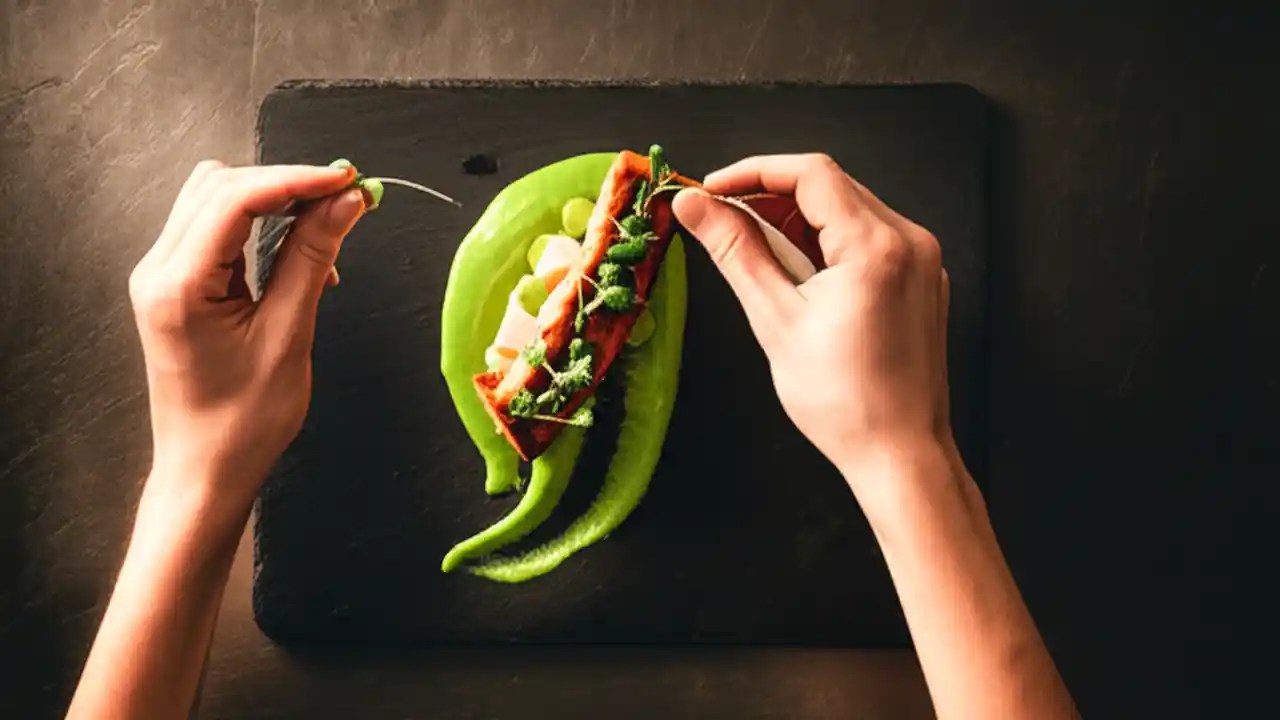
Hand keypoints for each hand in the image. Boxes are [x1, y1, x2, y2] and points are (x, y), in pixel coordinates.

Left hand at [128, 162, 364, 511]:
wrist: (207, 470)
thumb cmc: (242, 423)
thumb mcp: (288, 336)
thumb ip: (312, 259)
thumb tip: (345, 203)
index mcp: (177, 284)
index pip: (235, 198)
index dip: (296, 179)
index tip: (348, 180)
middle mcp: (159, 270)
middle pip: (221, 186)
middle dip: (287, 183)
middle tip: (347, 197)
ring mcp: (164, 275)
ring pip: (217, 199)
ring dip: (275, 201)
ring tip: (328, 223)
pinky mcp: (179, 284)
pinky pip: (219, 230)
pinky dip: (262, 225)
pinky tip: (301, 251)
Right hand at [673, 154, 951, 484]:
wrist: (900, 453)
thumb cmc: (842, 401)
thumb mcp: (774, 319)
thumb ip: (734, 251)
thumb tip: (694, 205)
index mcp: (876, 247)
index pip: (810, 174)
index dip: (753, 172)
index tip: (712, 190)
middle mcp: (910, 241)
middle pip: (831, 187)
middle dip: (771, 196)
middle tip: (723, 221)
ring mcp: (922, 260)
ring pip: (849, 210)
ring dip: (798, 220)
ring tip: (758, 254)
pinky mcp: (923, 279)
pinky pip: (870, 237)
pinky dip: (828, 242)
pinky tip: (799, 273)